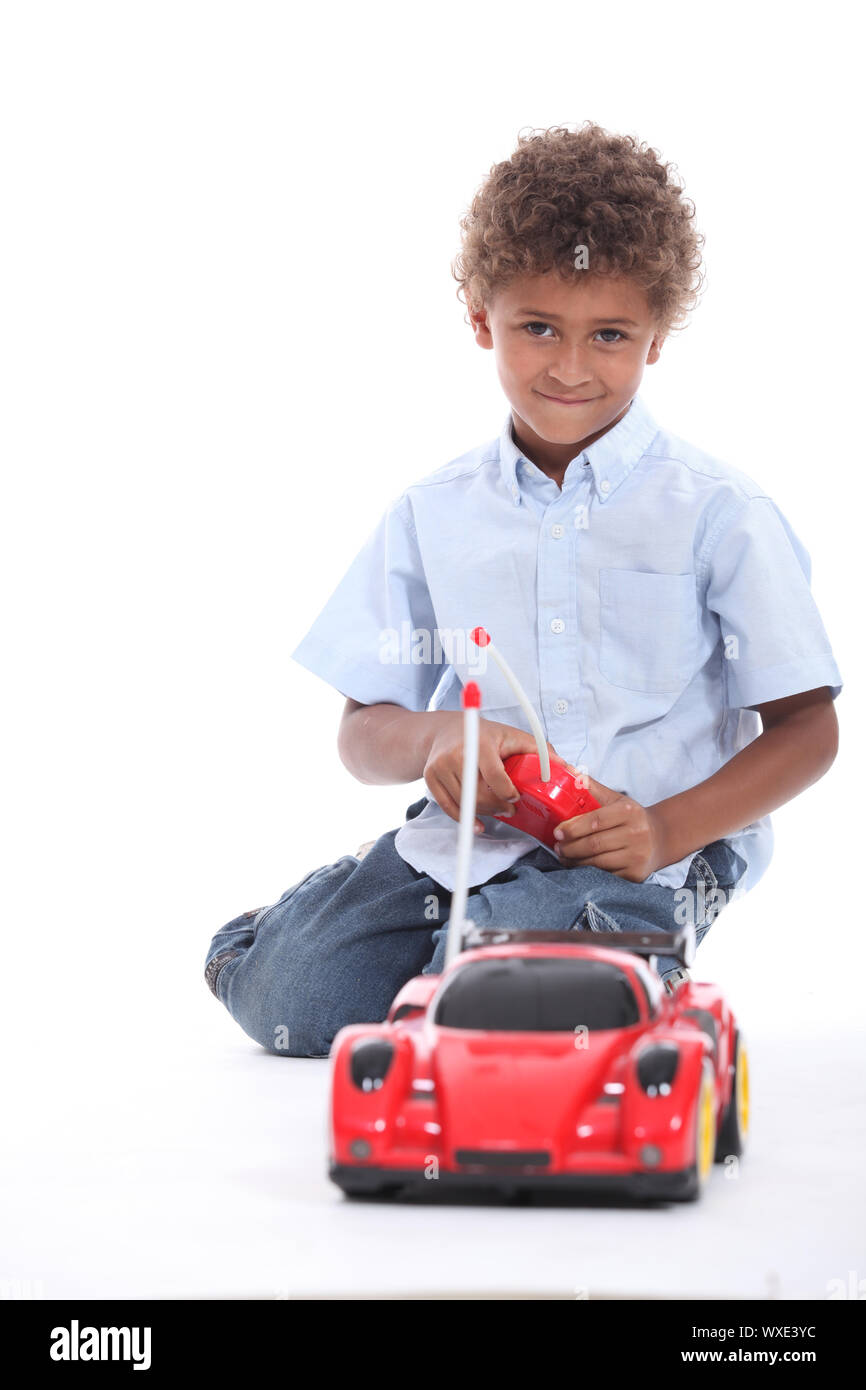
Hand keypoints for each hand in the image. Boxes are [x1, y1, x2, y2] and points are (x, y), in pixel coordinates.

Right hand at [424, 716, 565, 833]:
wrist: (445, 730)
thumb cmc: (485, 734)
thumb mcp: (512, 735)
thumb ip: (540, 751)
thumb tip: (568, 769)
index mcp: (479, 743)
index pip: (494, 776)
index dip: (508, 792)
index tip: (516, 796)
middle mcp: (456, 754)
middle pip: (480, 794)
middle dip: (499, 807)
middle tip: (511, 810)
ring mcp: (440, 767)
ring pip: (466, 804)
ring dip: (485, 813)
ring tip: (498, 810)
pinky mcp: (430, 778)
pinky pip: (448, 808)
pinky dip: (465, 820)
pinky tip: (479, 824)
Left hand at [551, 771, 668, 882]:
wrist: (661, 838)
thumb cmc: (631, 817)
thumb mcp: (616, 799)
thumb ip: (592, 787)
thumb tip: (567, 770)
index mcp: (629, 812)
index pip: (595, 821)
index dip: (573, 828)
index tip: (557, 833)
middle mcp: (636, 833)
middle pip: (594, 844)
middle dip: (570, 848)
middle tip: (557, 847)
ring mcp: (637, 855)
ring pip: (598, 862)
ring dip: (575, 861)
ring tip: (564, 856)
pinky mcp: (636, 874)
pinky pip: (606, 875)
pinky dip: (588, 872)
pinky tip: (579, 866)